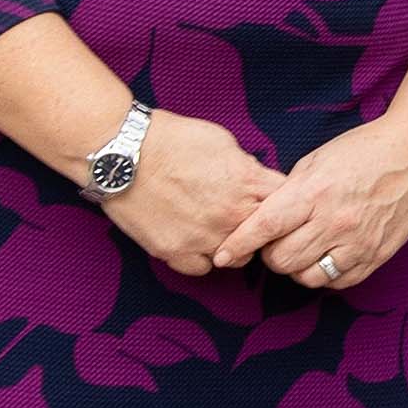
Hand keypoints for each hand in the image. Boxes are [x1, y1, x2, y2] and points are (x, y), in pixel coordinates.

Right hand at [103, 113, 278, 277]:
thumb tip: (256, 177)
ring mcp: (203, 239)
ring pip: (237, 257)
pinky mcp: (174, 252)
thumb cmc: (170, 139)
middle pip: (265, 235)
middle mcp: (230, 216)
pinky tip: (195, 241)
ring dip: (232, 244)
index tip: (267, 199)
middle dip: (258, 225)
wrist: (122, 152)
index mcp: (247, 185)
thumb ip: (246, 166)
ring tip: (216, 227)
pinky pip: (202, 269)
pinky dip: (201, 257)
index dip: (278, 201)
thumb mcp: (222, 141)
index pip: (285, 202)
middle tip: (242, 215)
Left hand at [216, 110, 407, 293]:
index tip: (222, 255)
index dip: (239, 244)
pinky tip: (327, 254)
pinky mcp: (377, 256)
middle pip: (282, 260)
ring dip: (297, 267)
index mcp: (315, 193)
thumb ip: (289, 192)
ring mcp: (358, 242)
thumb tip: (263, 219)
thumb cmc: (363, 151)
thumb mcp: (316, 162)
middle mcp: (336, 221)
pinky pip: (337, 281)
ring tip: (303, 248)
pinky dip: (325, 273)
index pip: (266, 227)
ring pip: (307, 276)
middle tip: (276, 241)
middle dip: (270, 254)